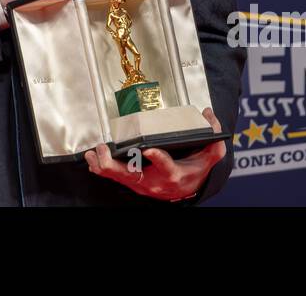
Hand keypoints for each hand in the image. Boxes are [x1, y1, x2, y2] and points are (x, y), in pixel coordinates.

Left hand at [84, 107, 227, 201]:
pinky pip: (112, 178)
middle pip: (130, 175)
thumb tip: (208, 114)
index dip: (156, 157)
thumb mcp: (209, 158)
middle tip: (104, 149)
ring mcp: (140, 183)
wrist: (184, 190)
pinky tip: (91, 159)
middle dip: (113, 164)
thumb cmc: (194, 171)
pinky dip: (99, 169)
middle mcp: (153, 181)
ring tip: (93, 152)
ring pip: (117, 177)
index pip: (165, 165)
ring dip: (101, 165)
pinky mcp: (131, 182)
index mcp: (173, 173)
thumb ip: (213, 138)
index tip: (148, 148)